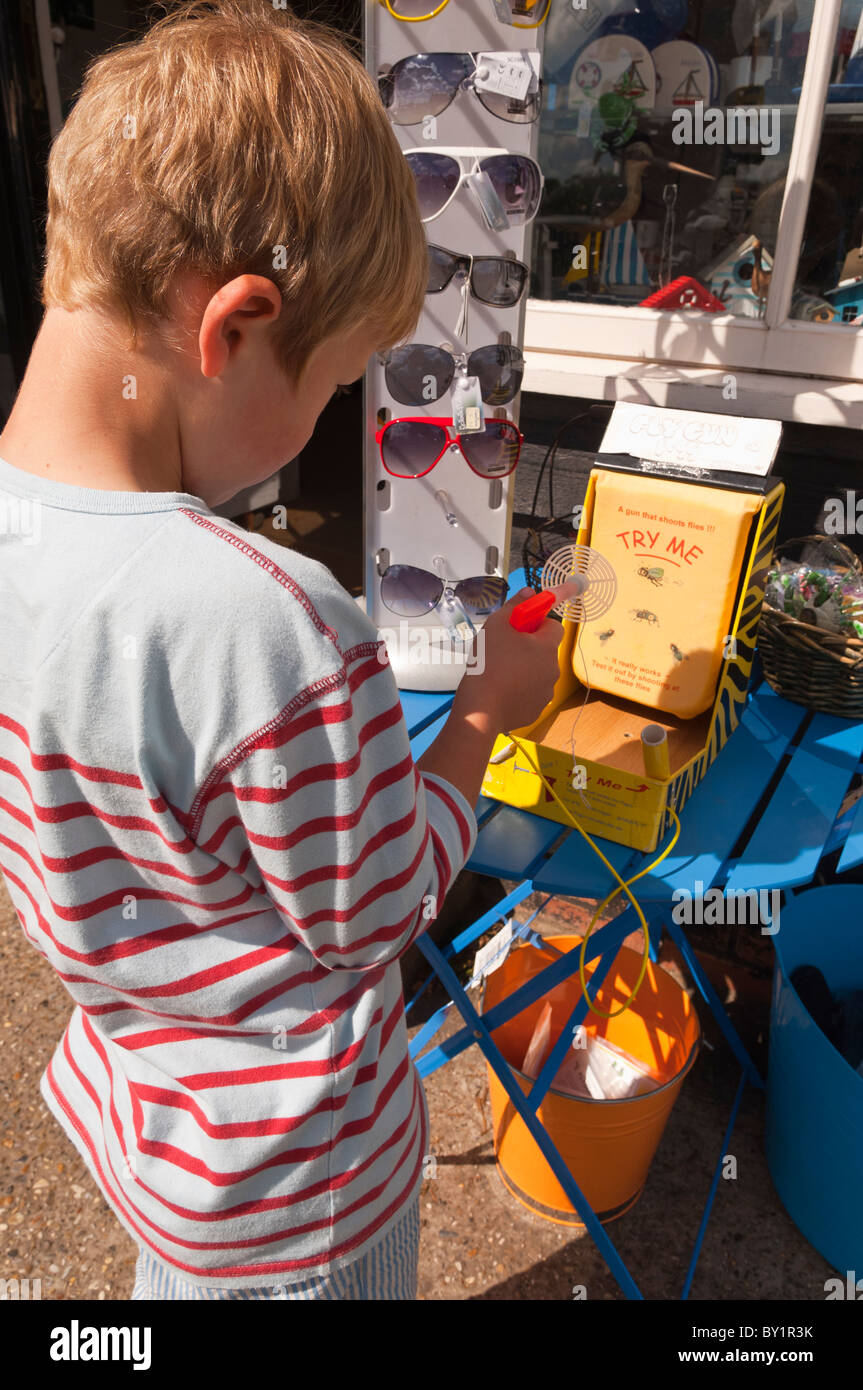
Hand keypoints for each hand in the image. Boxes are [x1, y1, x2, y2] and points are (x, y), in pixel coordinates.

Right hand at [453, 588, 563, 734]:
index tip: (518, 628)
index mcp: (547, 646)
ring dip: (524, 669)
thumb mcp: (496, 626)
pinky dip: (520, 690)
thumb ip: (515, 606)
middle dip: (529, 647)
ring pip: (538, 672)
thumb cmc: (488, 663)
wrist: (481, 709)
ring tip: (498, 673)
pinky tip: (500, 691)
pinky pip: (531, 693)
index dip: (537, 623)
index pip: (554, 626)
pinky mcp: (536, 709)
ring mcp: (546, 692)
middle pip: (545, 650)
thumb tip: (530, 591)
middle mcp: (553, 669)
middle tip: (503, 650)